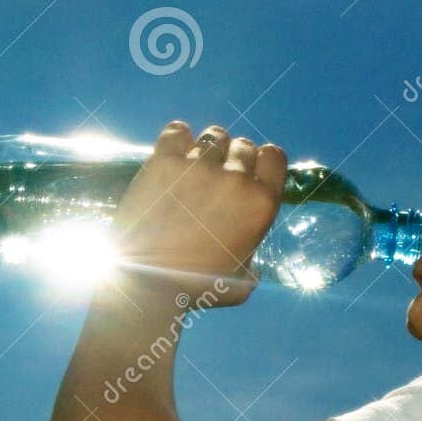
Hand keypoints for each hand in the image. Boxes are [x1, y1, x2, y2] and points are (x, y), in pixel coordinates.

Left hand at [108, 121, 286, 307]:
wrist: (146, 281)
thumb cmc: (197, 289)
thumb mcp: (241, 283)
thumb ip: (251, 261)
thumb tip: (250, 260)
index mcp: (260, 205)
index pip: (275, 157)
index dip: (263, 161)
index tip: (250, 172)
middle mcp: (235, 179)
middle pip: (243, 145)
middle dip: (234, 157)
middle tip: (218, 177)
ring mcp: (199, 167)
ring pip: (213, 136)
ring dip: (208, 148)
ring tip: (194, 167)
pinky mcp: (164, 161)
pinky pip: (178, 131)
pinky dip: (179, 138)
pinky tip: (175, 152)